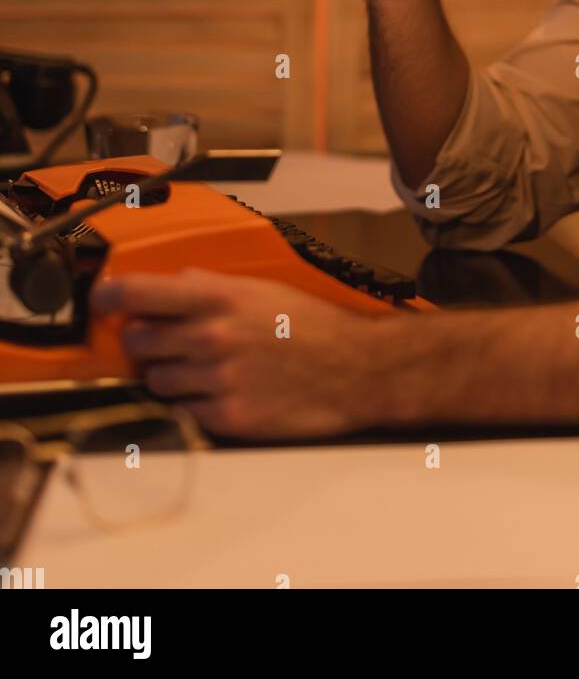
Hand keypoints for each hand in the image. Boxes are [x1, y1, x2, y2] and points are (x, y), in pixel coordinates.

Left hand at [91, 268, 378, 439]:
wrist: (356, 370)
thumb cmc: (314, 326)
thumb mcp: (264, 290)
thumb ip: (214, 287)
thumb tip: (175, 284)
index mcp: (220, 298)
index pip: (141, 292)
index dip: (110, 295)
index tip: (101, 298)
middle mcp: (211, 337)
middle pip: (138, 340)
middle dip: (143, 339)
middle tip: (162, 340)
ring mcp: (216, 379)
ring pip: (155, 379)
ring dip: (167, 373)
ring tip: (198, 367)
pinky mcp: (226, 416)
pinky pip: (183, 410)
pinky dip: (192, 402)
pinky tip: (219, 391)